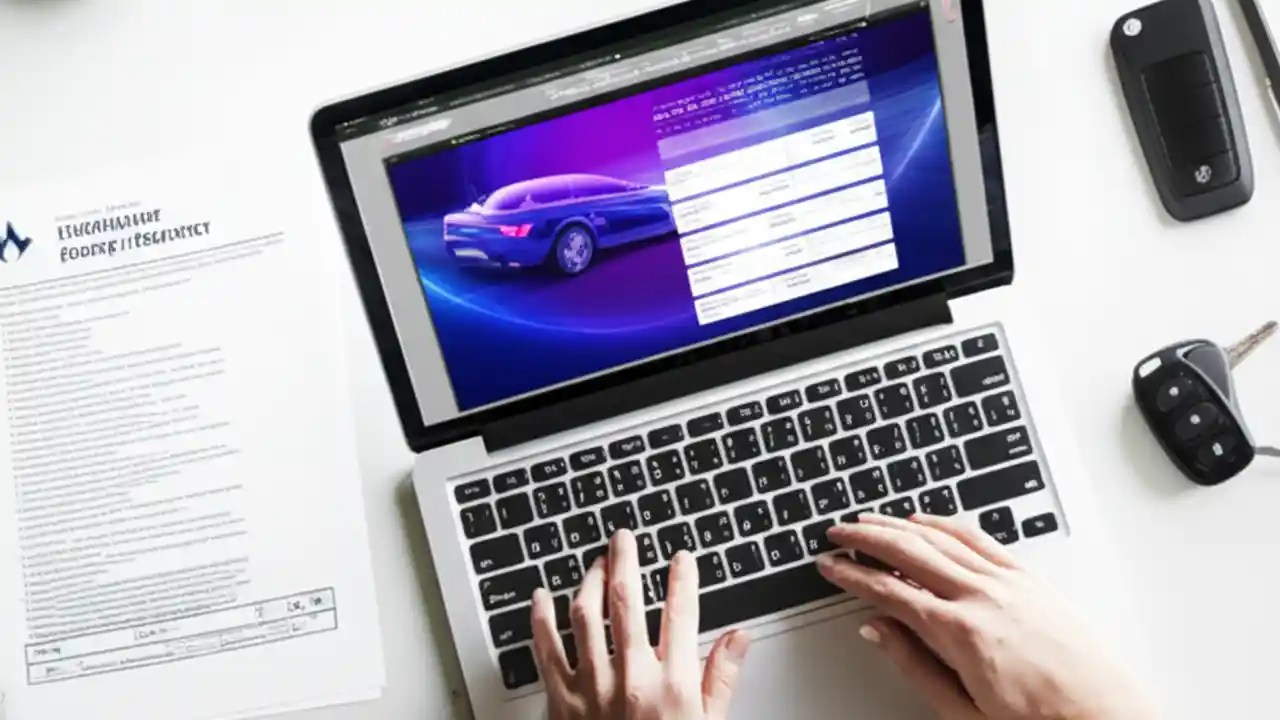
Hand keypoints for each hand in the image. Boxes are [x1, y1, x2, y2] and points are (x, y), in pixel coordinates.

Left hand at [530, 530, 750, 719]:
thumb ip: (721, 680)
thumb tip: (739, 639)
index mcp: (672, 686)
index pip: (681, 614)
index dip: (683, 579)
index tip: (682, 558)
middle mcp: (631, 680)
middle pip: (627, 601)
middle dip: (626, 560)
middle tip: (623, 537)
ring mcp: (592, 689)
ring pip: (585, 616)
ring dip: (589, 581)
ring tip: (595, 562)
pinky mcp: (561, 702)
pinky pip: (546, 651)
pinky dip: (540, 620)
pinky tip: (541, 598)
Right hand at [816, 513, 1156, 719]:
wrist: (1106, 719)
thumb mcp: (963, 711)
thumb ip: (914, 666)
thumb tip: (877, 631)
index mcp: (960, 633)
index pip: (889, 591)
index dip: (852, 575)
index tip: (830, 565)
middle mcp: (982, 597)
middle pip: (909, 551)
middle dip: (866, 538)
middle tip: (838, 532)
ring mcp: (1008, 583)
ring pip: (940, 538)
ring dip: (899, 525)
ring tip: (870, 520)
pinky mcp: (1030, 579)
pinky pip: (979, 538)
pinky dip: (946, 524)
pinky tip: (927, 521)